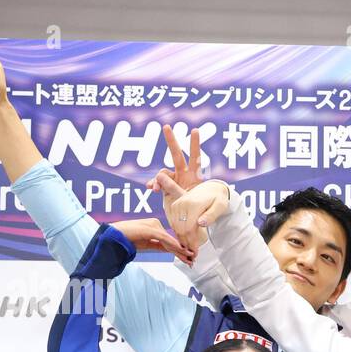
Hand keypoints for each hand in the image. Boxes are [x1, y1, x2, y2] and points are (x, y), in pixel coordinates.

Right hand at [111, 218, 191, 256]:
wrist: (113, 237)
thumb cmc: (127, 240)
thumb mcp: (146, 244)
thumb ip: (158, 246)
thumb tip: (171, 250)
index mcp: (154, 226)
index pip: (170, 239)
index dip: (179, 249)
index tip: (188, 258)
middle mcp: (155, 223)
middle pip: (171, 239)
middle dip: (182, 251)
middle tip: (192, 260)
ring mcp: (153, 225)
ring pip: (170, 239)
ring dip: (180, 250)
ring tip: (189, 258)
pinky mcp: (150, 228)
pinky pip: (164, 238)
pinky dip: (173, 245)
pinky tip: (181, 250)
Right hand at [147, 126, 207, 244]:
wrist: (193, 225)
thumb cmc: (200, 213)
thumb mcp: (193, 203)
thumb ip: (177, 191)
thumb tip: (160, 177)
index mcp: (195, 177)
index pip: (196, 158)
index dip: (195, 145)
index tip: (195, 130)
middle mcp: (184, 176)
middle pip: (177, 155)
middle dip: (171, 141)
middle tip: (166, 126)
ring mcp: (174, 182)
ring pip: (163, 172)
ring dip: (158, 178)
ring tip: (154, 188)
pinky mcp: (167, 190)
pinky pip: (158, 183)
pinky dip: (155, 184)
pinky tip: (151, 189)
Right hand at [157, 177, 230, 253]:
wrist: (211, 189)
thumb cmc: (218, 199)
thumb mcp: (220, 206)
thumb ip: (211, 215)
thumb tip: (201, 223)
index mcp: (193, 204)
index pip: (189, 228)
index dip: (192, 243)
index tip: (196, 254)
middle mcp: (182, 203)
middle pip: (181, 229)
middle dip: (186, 245)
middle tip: (192, 258)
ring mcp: (177, 204)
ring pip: (176, 228)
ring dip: (182, 241)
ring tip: (190, 252)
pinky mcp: (174, 206)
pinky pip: (174, 224)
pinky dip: (179, 234)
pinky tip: (186, 242)